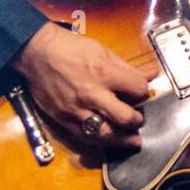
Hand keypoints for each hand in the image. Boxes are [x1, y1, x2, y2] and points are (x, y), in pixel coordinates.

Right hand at [11, 22, 146, 148]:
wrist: (37, 53)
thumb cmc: (70, 49)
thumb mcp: (103, 51)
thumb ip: (128, 67)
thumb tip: (152, 75)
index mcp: (104, 73)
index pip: (138, 90)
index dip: (144, 91)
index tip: (142, 92)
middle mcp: (92, 94)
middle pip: (126, 118)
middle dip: (137, 120)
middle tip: (139, 119)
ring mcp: (77, 109)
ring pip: (106, 134)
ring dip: (123, 139)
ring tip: (132, 139)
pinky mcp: (63, 119)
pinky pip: (86, 137)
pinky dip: (101, 140)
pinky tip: (110, 139)